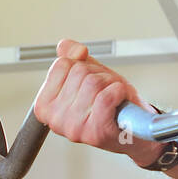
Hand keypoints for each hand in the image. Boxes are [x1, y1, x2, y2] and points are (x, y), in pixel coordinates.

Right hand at [33, 39, 161, 165]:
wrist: (132, 130)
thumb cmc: (110, 104)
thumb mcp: (88, 75)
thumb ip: (71, 58)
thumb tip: (65, 46)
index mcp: (45, 106)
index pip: (61, 64)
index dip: (82, 65)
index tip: (90, 82)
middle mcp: (55, 119)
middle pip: (79, 72)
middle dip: (99, 75)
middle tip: (106, 92)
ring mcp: (74, 127)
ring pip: (93, 82)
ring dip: (111, 83)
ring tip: (113, 98)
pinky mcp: (95, 132)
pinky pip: (107, 96)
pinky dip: (120, 91)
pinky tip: (120, 100)